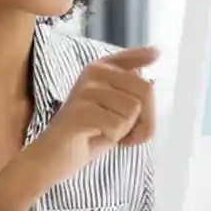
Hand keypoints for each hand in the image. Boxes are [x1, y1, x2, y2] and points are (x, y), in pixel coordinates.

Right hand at [38, 46, 157, 170]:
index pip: (128, 58)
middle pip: (146, 89)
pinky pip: (118, 125)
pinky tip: (98, 138)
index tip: (156, 53)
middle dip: (147, 119)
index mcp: (100, 70)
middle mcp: (93, 73)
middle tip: (129, 133)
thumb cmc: (88, 133)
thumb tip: (148, 74)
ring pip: (133, 109)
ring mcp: (85, 90)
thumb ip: (129, 92)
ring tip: (107, 133)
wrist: (54, 156)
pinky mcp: (81, 111)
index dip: (143, 56)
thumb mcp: (113, 109)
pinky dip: (115, 139)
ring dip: (127, 131)